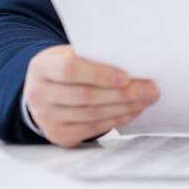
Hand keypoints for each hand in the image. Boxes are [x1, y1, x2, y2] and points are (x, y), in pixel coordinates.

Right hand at [22, 46, 159, 147]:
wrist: (46, 88)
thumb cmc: (68, 65)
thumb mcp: (74, 53)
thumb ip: (96, 56)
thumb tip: (135, 62)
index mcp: (42, 66)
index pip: (69, 70)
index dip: (99, 74)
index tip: (126, 77)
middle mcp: (37, 93)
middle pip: (85, 96)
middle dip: (123, 94)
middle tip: (151, 89)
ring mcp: (45, 118)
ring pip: (91, 115)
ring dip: (124, 108)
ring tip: (147, 100)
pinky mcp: (57, 134)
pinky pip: (91, 129)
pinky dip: (116, 120)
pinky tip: (132, 111)